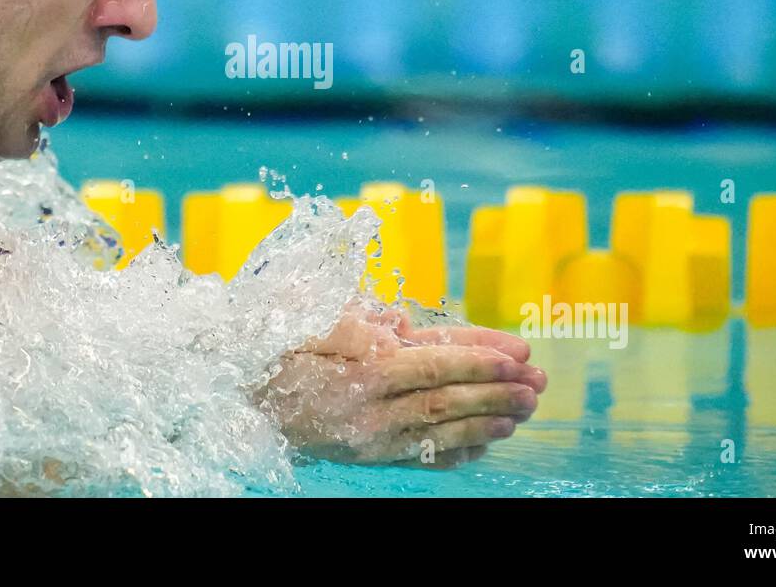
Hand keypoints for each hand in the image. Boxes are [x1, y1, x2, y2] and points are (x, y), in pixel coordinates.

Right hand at [256, 301, 546, 467]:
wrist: (237, 393)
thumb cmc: (276, 344)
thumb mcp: (311, 319)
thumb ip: (360, 325)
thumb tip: (402, 329)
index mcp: (360, 371)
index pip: (433, 365)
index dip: (480, 360)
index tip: (520, 353)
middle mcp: (369, 411)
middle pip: (445, 401)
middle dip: (497, 392)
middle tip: (539, 383)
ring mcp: (369, 439)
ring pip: (439, 431)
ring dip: (488, 421)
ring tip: (525, 412)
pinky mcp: (366, 455)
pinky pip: (420, 455)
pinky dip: (456, 451)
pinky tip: (486, 443)